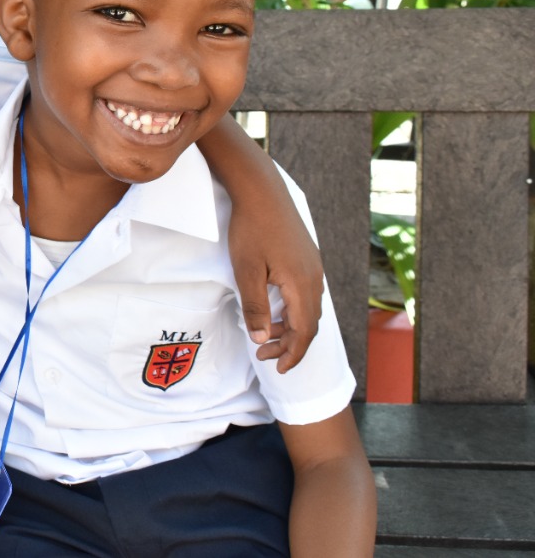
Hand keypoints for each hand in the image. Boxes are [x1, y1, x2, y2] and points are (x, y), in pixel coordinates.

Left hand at [228, 200, 322, 372]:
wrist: (262, 192)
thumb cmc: (251, 230)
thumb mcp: (247, 272)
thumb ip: (255, 307)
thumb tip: (260, 338)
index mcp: (302, 285)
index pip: (304, 331)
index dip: (293, 353)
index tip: (280, 369)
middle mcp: (314, 278)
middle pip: (309, 322)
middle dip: (288, 344)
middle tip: (265, 356)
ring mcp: (313, 266)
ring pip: (307, 308)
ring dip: (289, 326)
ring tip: (264, 334)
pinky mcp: (307, 258)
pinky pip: (305, 293)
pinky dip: (291, 309)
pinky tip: (274, 309)